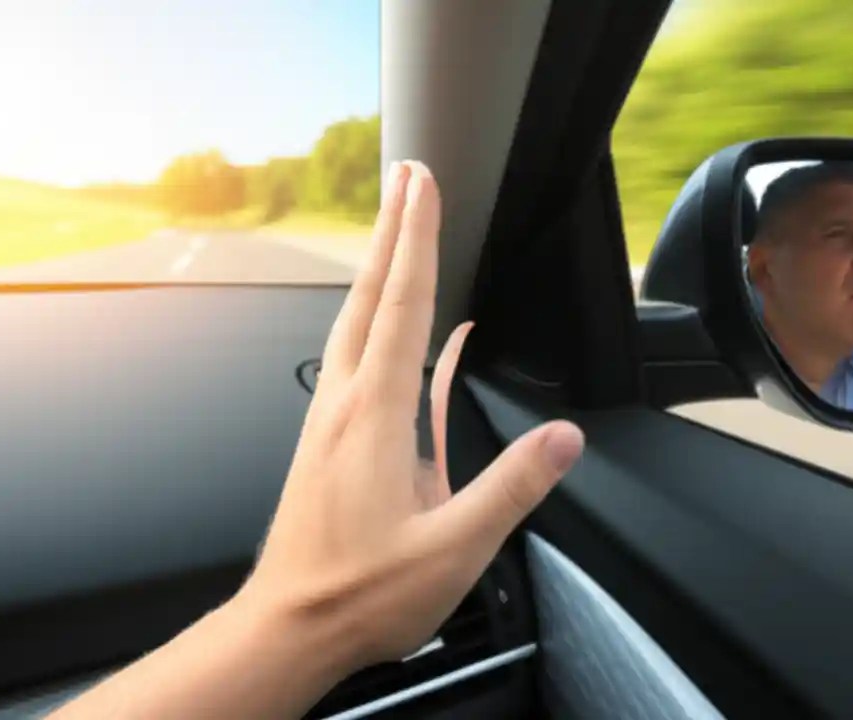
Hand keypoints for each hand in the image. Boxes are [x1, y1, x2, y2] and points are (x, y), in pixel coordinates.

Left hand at [236, 160, 584, 669]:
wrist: (288, 627)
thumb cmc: (358, 594)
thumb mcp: (454, 547)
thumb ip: (512, 487)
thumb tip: (565, 438)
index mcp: (373, 415)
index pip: (401, 305)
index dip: (416, 239)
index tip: (422, 186)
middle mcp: (344, 404)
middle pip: (370, 297)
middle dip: (391, 233)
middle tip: (407, 180)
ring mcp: (332, 421)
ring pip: (356, 325)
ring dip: (379, 273)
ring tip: (401, 236)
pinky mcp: (330, 441)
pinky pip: (359, 364)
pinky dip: (384, 330)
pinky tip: (411, 337)